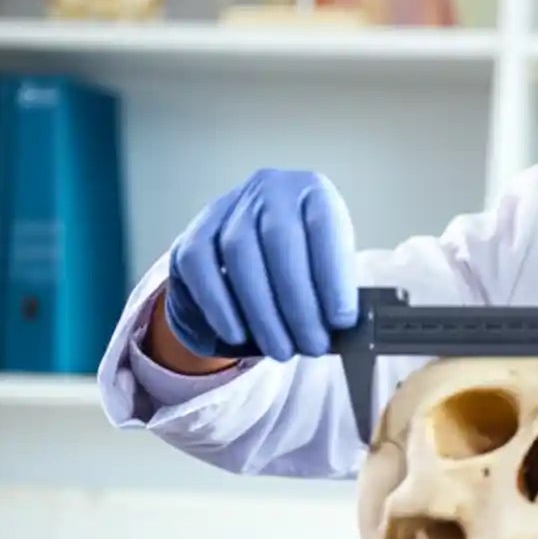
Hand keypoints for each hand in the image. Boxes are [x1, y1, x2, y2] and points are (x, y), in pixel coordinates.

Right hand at [165, 169, 357, 360]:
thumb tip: (341, 328)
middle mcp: (271, 188)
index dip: (333, 275)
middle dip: (298, 303)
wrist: (254, 243)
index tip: (341, 320)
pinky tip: (237, 334)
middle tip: (312, 345)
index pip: (325, 225)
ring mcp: (229, 205)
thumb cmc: (305, 258)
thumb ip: (334, 287)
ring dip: (262, 311)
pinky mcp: (196, 230)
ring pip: (239, 255)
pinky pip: (200, 266)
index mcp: (314, 191)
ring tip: (281, 349)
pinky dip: (219, 305)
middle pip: (280, 242)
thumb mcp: (329, 261)